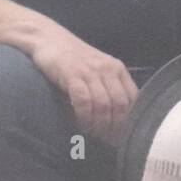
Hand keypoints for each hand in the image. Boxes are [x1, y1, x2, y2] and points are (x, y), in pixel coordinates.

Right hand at [25, 21, 136, 144]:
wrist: (48, 39)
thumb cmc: (71, 60)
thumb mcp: (95, 71)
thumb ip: (106, 89)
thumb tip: (113, 121)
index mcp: (117, 69)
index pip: (133, 99)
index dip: (128, 121)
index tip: (121, 136)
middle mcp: (108, 69)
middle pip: (120, 105)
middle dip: (114, 127)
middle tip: (105, 141)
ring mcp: (90, 71)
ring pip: (104, 105)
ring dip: (98, 125)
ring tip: (91, 134)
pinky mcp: (73, 75)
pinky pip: (84, 101)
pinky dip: (84, 117)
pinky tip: (80, 124)